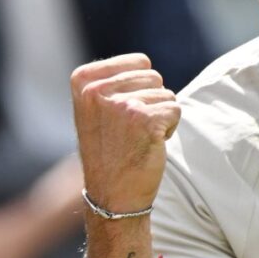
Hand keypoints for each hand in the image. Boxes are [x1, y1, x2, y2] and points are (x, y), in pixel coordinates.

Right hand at [70, 53, 180, 215]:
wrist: (111, 195)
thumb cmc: (107, 150)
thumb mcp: (94, 108)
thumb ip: (112, 81)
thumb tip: (143, 62)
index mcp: (82, 80)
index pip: (139, 61)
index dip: (139, 88)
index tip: (120, 114)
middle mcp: (97, 89)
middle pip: (154, 76)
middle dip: (150, 102)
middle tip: (130, 129)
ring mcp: (121, 105)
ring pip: (166, 93)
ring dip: (160, 116)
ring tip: (138, 137)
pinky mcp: (145, 120)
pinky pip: (175, 109)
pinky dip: (170, 128)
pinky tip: (150, 144)